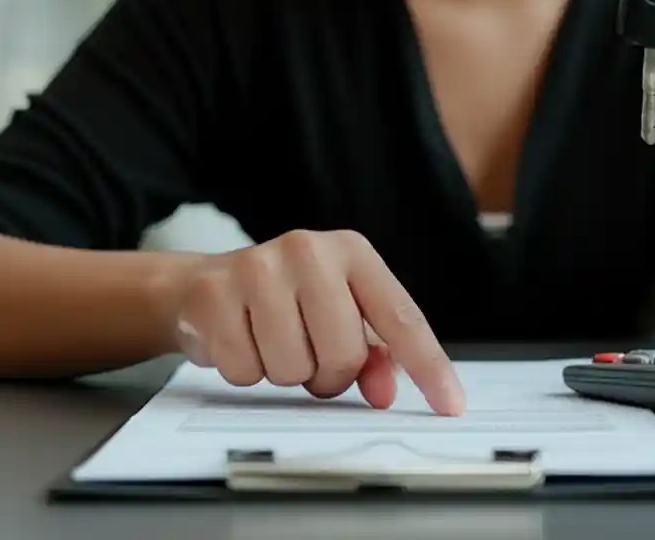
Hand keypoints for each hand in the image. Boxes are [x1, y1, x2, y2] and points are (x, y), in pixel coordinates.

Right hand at [162, 230, 465, 415]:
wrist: (204, 286)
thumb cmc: (285, 303)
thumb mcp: (337, 314)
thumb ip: (373, 353)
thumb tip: (384, 391)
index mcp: (352, 253)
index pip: (402, 318)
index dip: (429, 366)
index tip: (450, 404)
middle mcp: (309, 250)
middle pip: (344, 355)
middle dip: (328, 375)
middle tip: (310, 357)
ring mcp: (259, 268)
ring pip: (292, 368)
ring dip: (284, 374)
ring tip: (272, 343)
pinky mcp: (216, 294)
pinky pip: (245, 371)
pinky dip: (245, 371)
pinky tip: (242, 340)